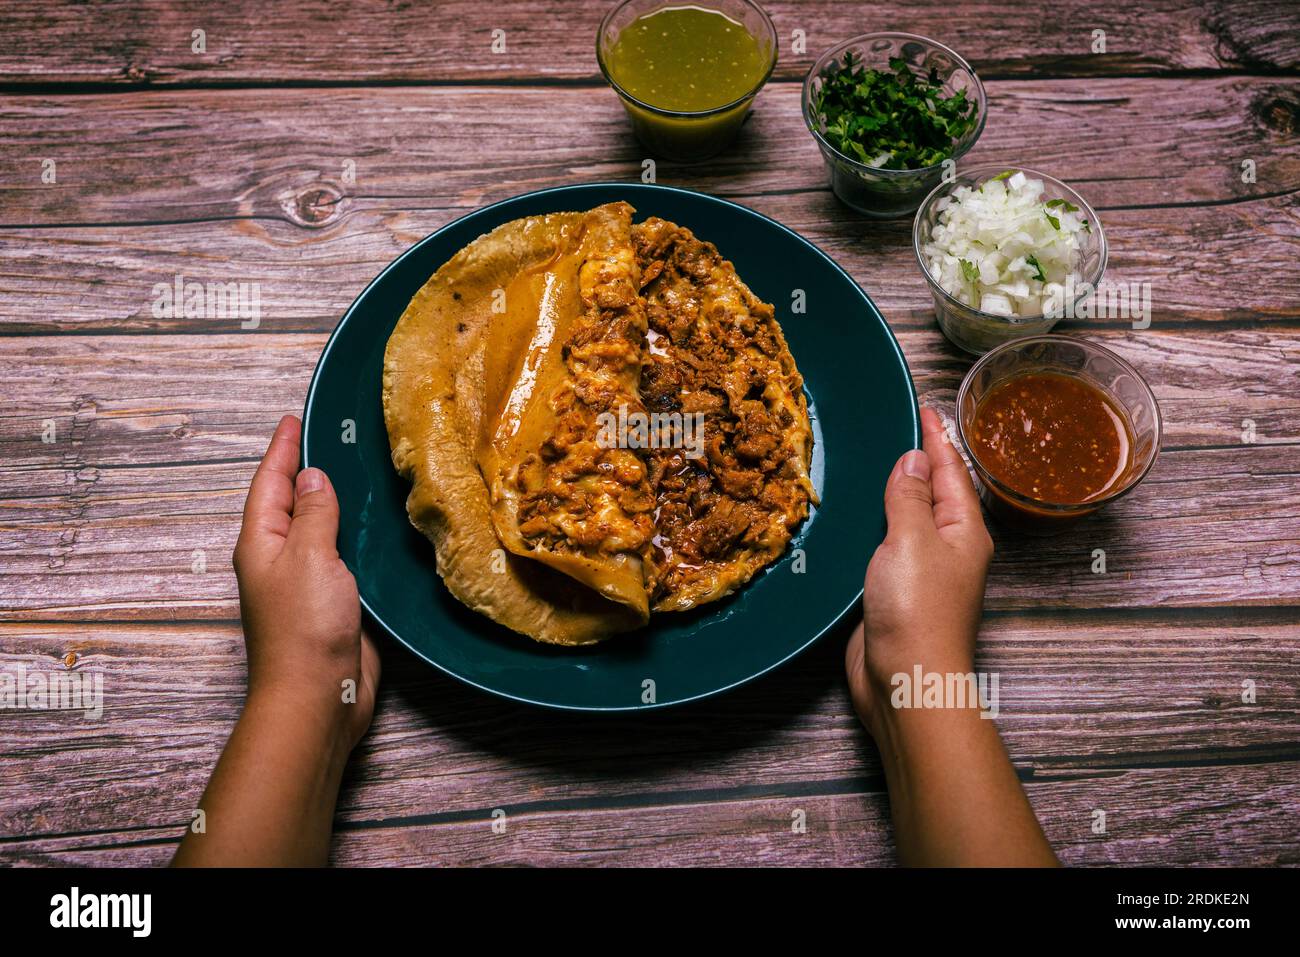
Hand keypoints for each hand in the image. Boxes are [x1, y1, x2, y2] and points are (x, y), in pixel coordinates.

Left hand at [233, 414, 379, 754]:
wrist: (320, 696)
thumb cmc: (305, 628)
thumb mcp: (308, 557)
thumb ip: (314, 514)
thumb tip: (313, 476)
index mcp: (263, 543)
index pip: (270, 483)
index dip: (283, 449)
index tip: (294, 418)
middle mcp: (283, 558)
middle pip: (295, 503)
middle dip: (310, 469)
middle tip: (334, 434)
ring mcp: (312, 582)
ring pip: (324, 530)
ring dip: (340, 502)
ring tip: (364, 470)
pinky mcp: (341, 602)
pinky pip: (349, 558)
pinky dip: (361, 537)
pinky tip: (384, 526)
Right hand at [845, 406, 993, 735]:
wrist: (905, 681)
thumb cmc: (917, 612)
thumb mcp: (912, 540)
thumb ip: (909, 496)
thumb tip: (913, 458)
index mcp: (964, 530)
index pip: (950, 470)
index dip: (936, 437)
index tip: (925, 406)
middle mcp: (947, 548)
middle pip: (933, 492)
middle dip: (918, 459)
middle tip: (901, 424)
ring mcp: (921, 571)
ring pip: (907, 519)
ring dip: (893, 492)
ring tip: (875, 461)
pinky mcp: (893, 592)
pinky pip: (885, 545)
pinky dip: (873, 524)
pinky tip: (856, 516)